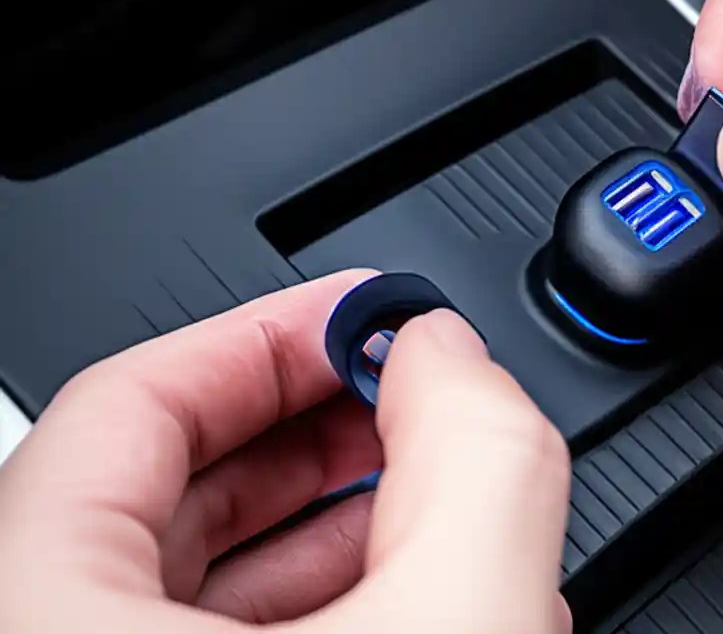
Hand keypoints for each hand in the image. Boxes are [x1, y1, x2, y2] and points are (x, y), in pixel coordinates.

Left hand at [0, 271, 571, 632]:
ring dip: (323, 521)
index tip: (365, 321)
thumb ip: (477, 454)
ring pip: (184, 581)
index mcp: (41, 614)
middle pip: (156, 488)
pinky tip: (403, 590)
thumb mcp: (461, 617)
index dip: (271, 338)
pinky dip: (313, 605)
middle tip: (408, 397)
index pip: (127, 405)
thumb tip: (456, 356)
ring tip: (427, 493)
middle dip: (312, 428)